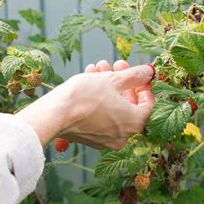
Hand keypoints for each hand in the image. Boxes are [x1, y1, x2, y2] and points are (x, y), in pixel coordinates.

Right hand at [15, 60, 154, 149]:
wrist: (54, 115)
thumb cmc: (86, 96)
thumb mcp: (114, 79)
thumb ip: (135, 75)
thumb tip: (148, 72)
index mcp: (135, 123)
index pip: (148, 103)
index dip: (144, 85)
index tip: (138, 74)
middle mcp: (124, 135)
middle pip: (129, 104)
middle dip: (122, 81)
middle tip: (115, 65)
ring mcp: (106, 139)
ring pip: (113, 107)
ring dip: (108, 86)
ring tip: (98, 68)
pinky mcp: (91, 138)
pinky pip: (101, 116)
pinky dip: (99, 99)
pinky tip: (89, 80)